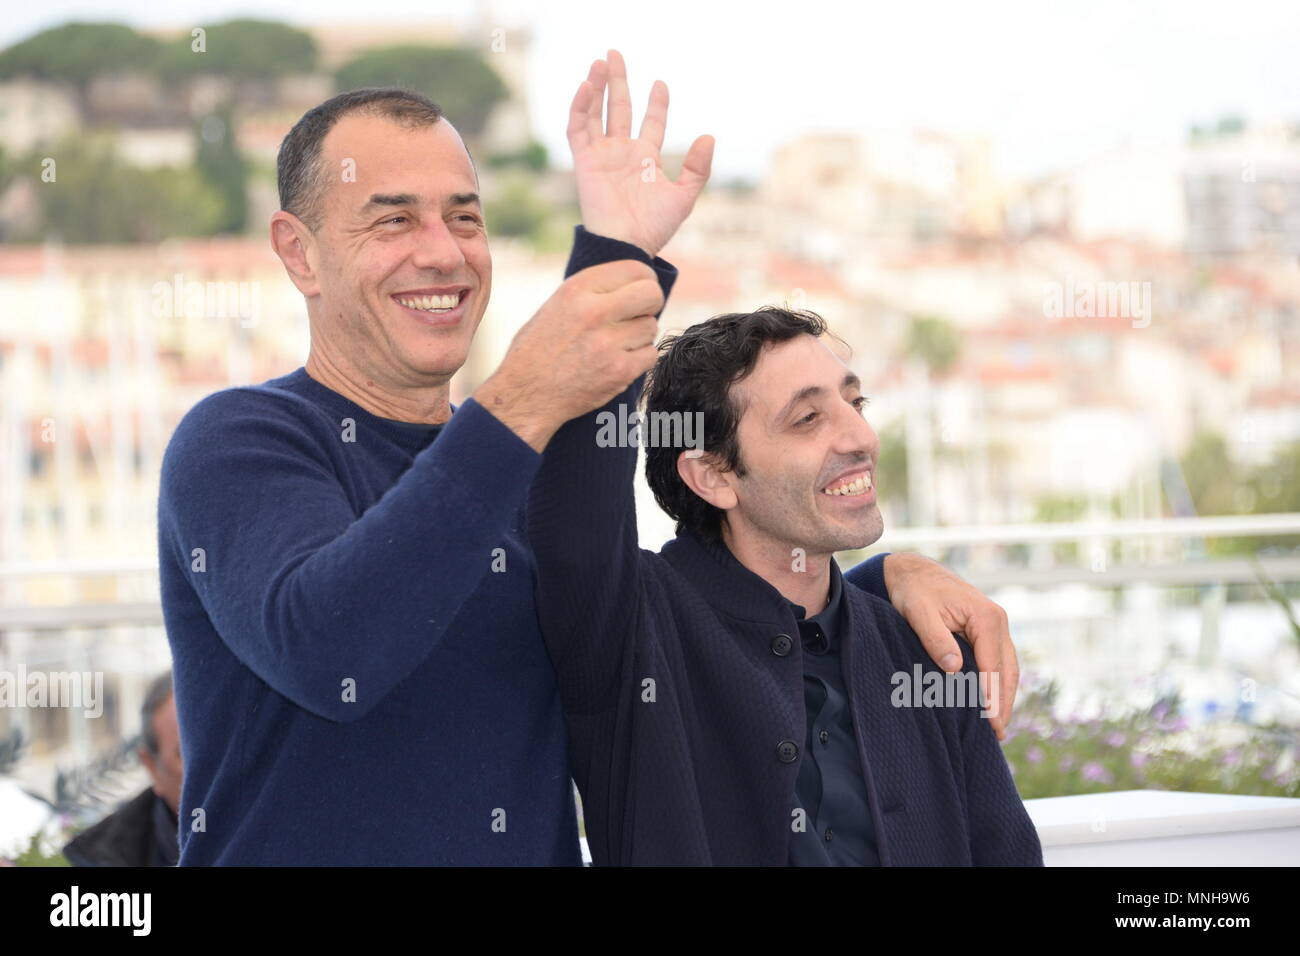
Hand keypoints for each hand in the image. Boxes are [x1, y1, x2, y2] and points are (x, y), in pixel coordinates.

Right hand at [474, 260, 663, 451]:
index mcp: (576, 290)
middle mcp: (592, 312)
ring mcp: (607, 343)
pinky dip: (639, 360)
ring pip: (651, 327)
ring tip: (616, 345)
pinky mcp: (619, 371)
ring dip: (640, 336)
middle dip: (650, 305)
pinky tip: (618, 362)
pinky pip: (650, 355)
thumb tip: (634, 283)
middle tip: (638, 316)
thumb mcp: (556, 306)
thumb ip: (592, 292)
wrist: (525, 395)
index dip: (645, 280)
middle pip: (651, 295)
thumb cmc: (538, 350)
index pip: (635, 269)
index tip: (640, 292)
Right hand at [568, 49, 713, 258]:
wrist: (627, 245)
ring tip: (600, 63)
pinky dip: (580, 108)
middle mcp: (622, 152)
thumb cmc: (655, 227)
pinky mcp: (584, 162)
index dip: (656, 102)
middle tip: (615, 54)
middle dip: (617, 82)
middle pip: (618, 108)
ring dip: (597, 88)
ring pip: (596, 114)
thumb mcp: (684, 196)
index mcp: (645, 158)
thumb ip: (697, 168)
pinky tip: (585, 87)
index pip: (650, 121)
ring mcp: (602, 155)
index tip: (660, 83)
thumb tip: (709, 136)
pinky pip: (578, 130)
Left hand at [883, 553, 1019, 739]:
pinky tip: (992, 703)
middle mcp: (998, 621)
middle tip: (998, 734)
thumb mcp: (919, 613)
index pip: (993, 665)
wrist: (915, 572)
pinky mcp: (989, 631)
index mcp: (986, 617)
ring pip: (1008, 668)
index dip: (992, 696)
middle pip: (1007, 670)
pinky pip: (999, 662)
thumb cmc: (916, 592)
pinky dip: (999, 683)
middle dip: (1004, 702)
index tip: (990, 723)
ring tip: (999, 727)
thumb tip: (954, 669)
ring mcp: (997, 626)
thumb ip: (936, 639)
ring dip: (1005, 696)